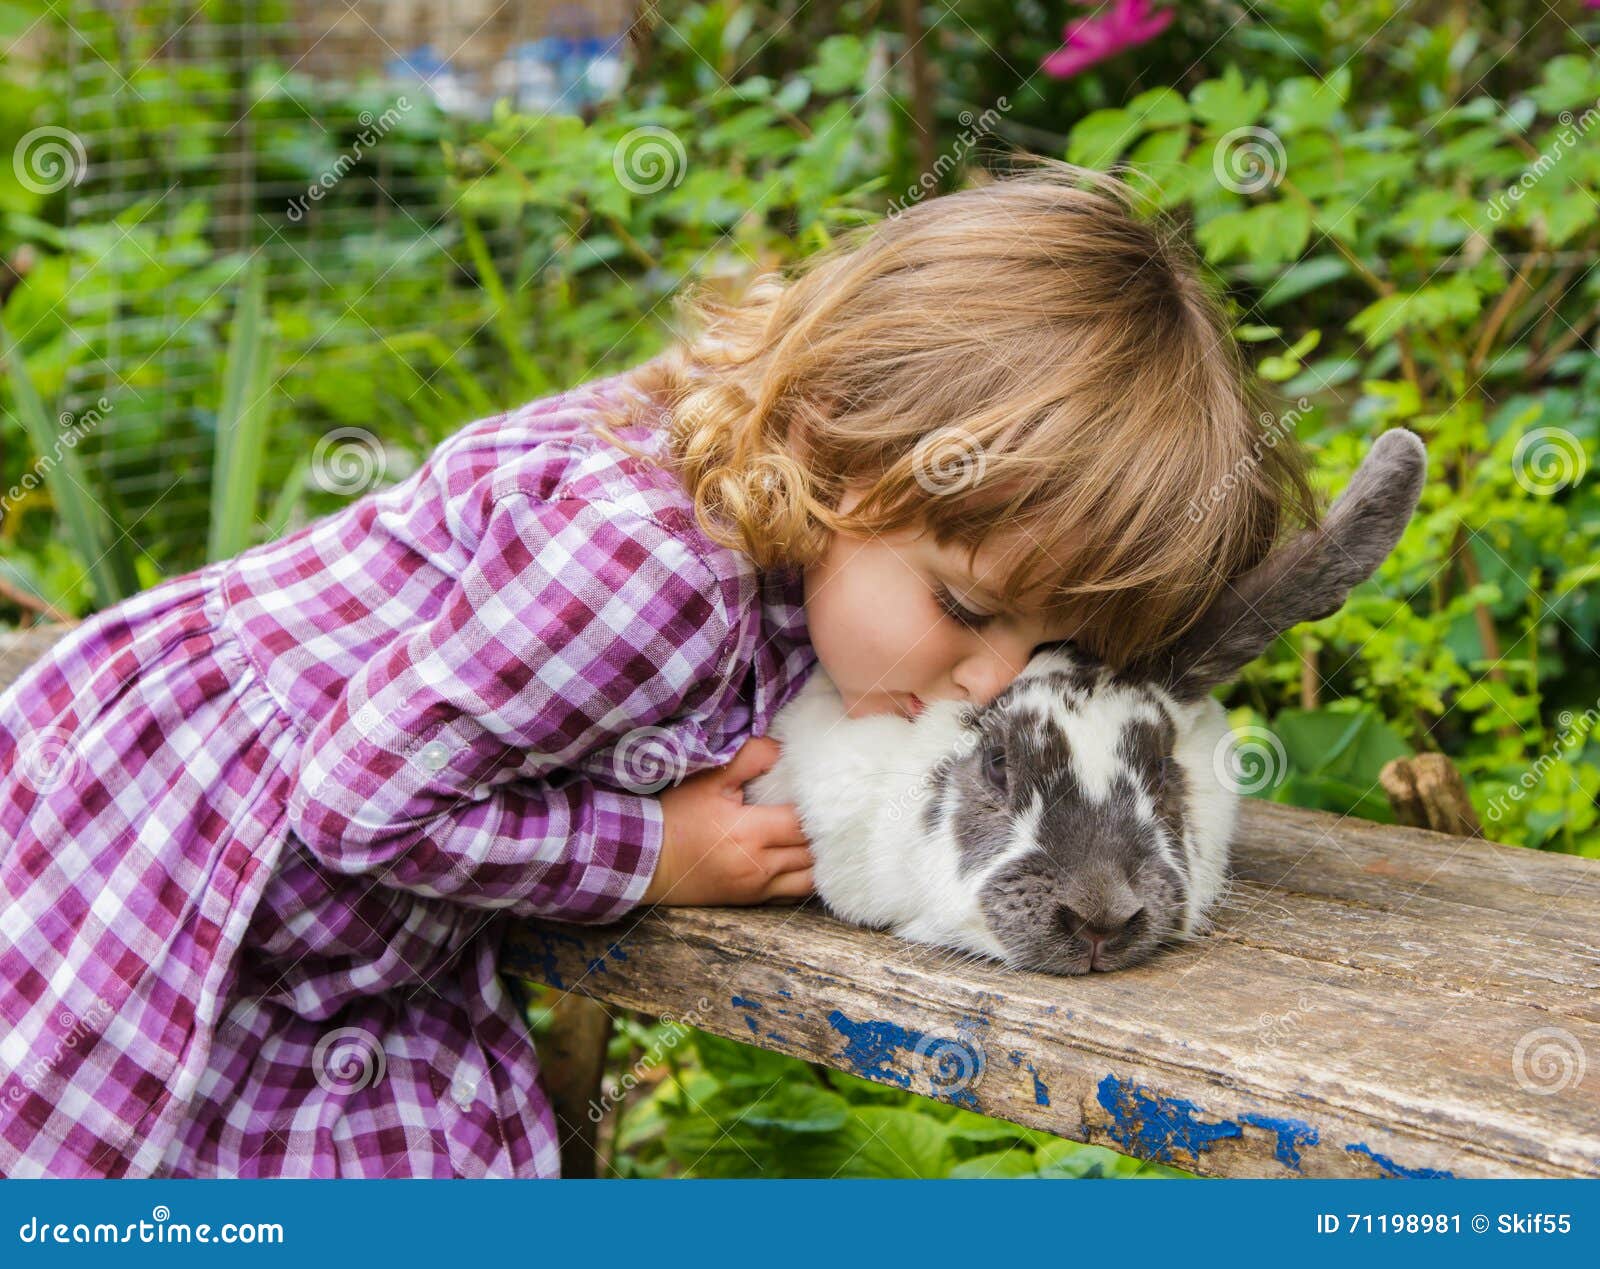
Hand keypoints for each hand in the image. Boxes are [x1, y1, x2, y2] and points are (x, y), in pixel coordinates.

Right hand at [642, 736, 814, 905]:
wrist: (646, 860)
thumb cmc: (677, 816)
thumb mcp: (710, 779)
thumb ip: (750, 758)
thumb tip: (784, 749)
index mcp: (750, 833)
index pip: (804, 823)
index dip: (821, 808)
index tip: (825, 793)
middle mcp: (759, 866)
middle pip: (813, 852)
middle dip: (826, 832)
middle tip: (833, 812)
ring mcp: (757, 888)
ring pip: (810, 878)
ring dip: (820, 858)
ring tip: (824, 836)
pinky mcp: (752, 900)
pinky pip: (793, 894)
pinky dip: (806, 878)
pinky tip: (807, 860)